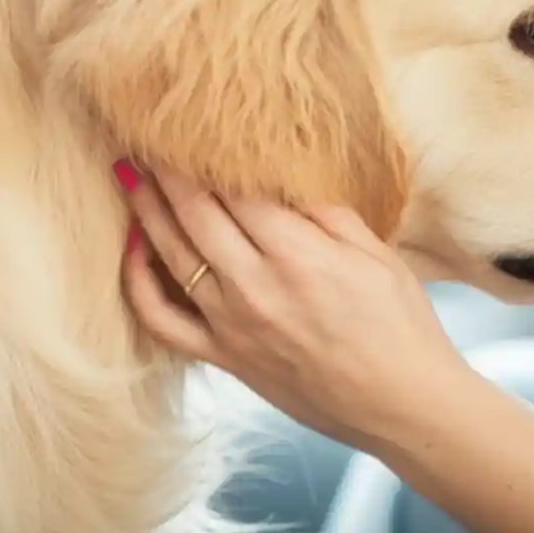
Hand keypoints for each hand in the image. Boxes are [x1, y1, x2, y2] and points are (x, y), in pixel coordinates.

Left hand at [115, 161, 473, 449]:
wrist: (403, 406)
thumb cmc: (402, 329)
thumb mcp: (377, 255)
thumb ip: (327, 212)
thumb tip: (286, 179)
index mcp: (298, 254)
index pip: (236, 189)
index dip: (206, 152)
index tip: (189, 126)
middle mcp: (256, 287)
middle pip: (195, 213)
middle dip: (166, 170)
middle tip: (145, 136)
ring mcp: (233, 325)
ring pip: (171, 256)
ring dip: (146, 210)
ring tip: (129, 174)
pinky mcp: (225, 357)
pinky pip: (163, 321)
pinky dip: (140, 284)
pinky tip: (136, 251)